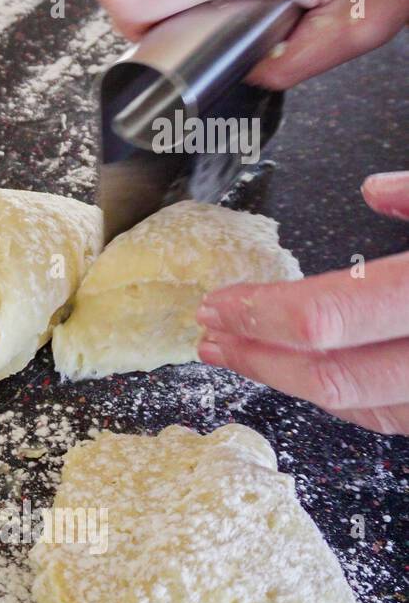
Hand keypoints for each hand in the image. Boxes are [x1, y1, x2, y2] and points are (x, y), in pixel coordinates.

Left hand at [196, 172, 408, 433]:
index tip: (214, 304)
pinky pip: (394, 414)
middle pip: (332, 377)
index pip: (325, 318)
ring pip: (362, 406)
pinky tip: (309, 372)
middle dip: (259, 359)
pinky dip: (347, 395)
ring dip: (294, 382)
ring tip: (244, 356)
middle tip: (211, 338)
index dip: (256, 315)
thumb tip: (375, 188)